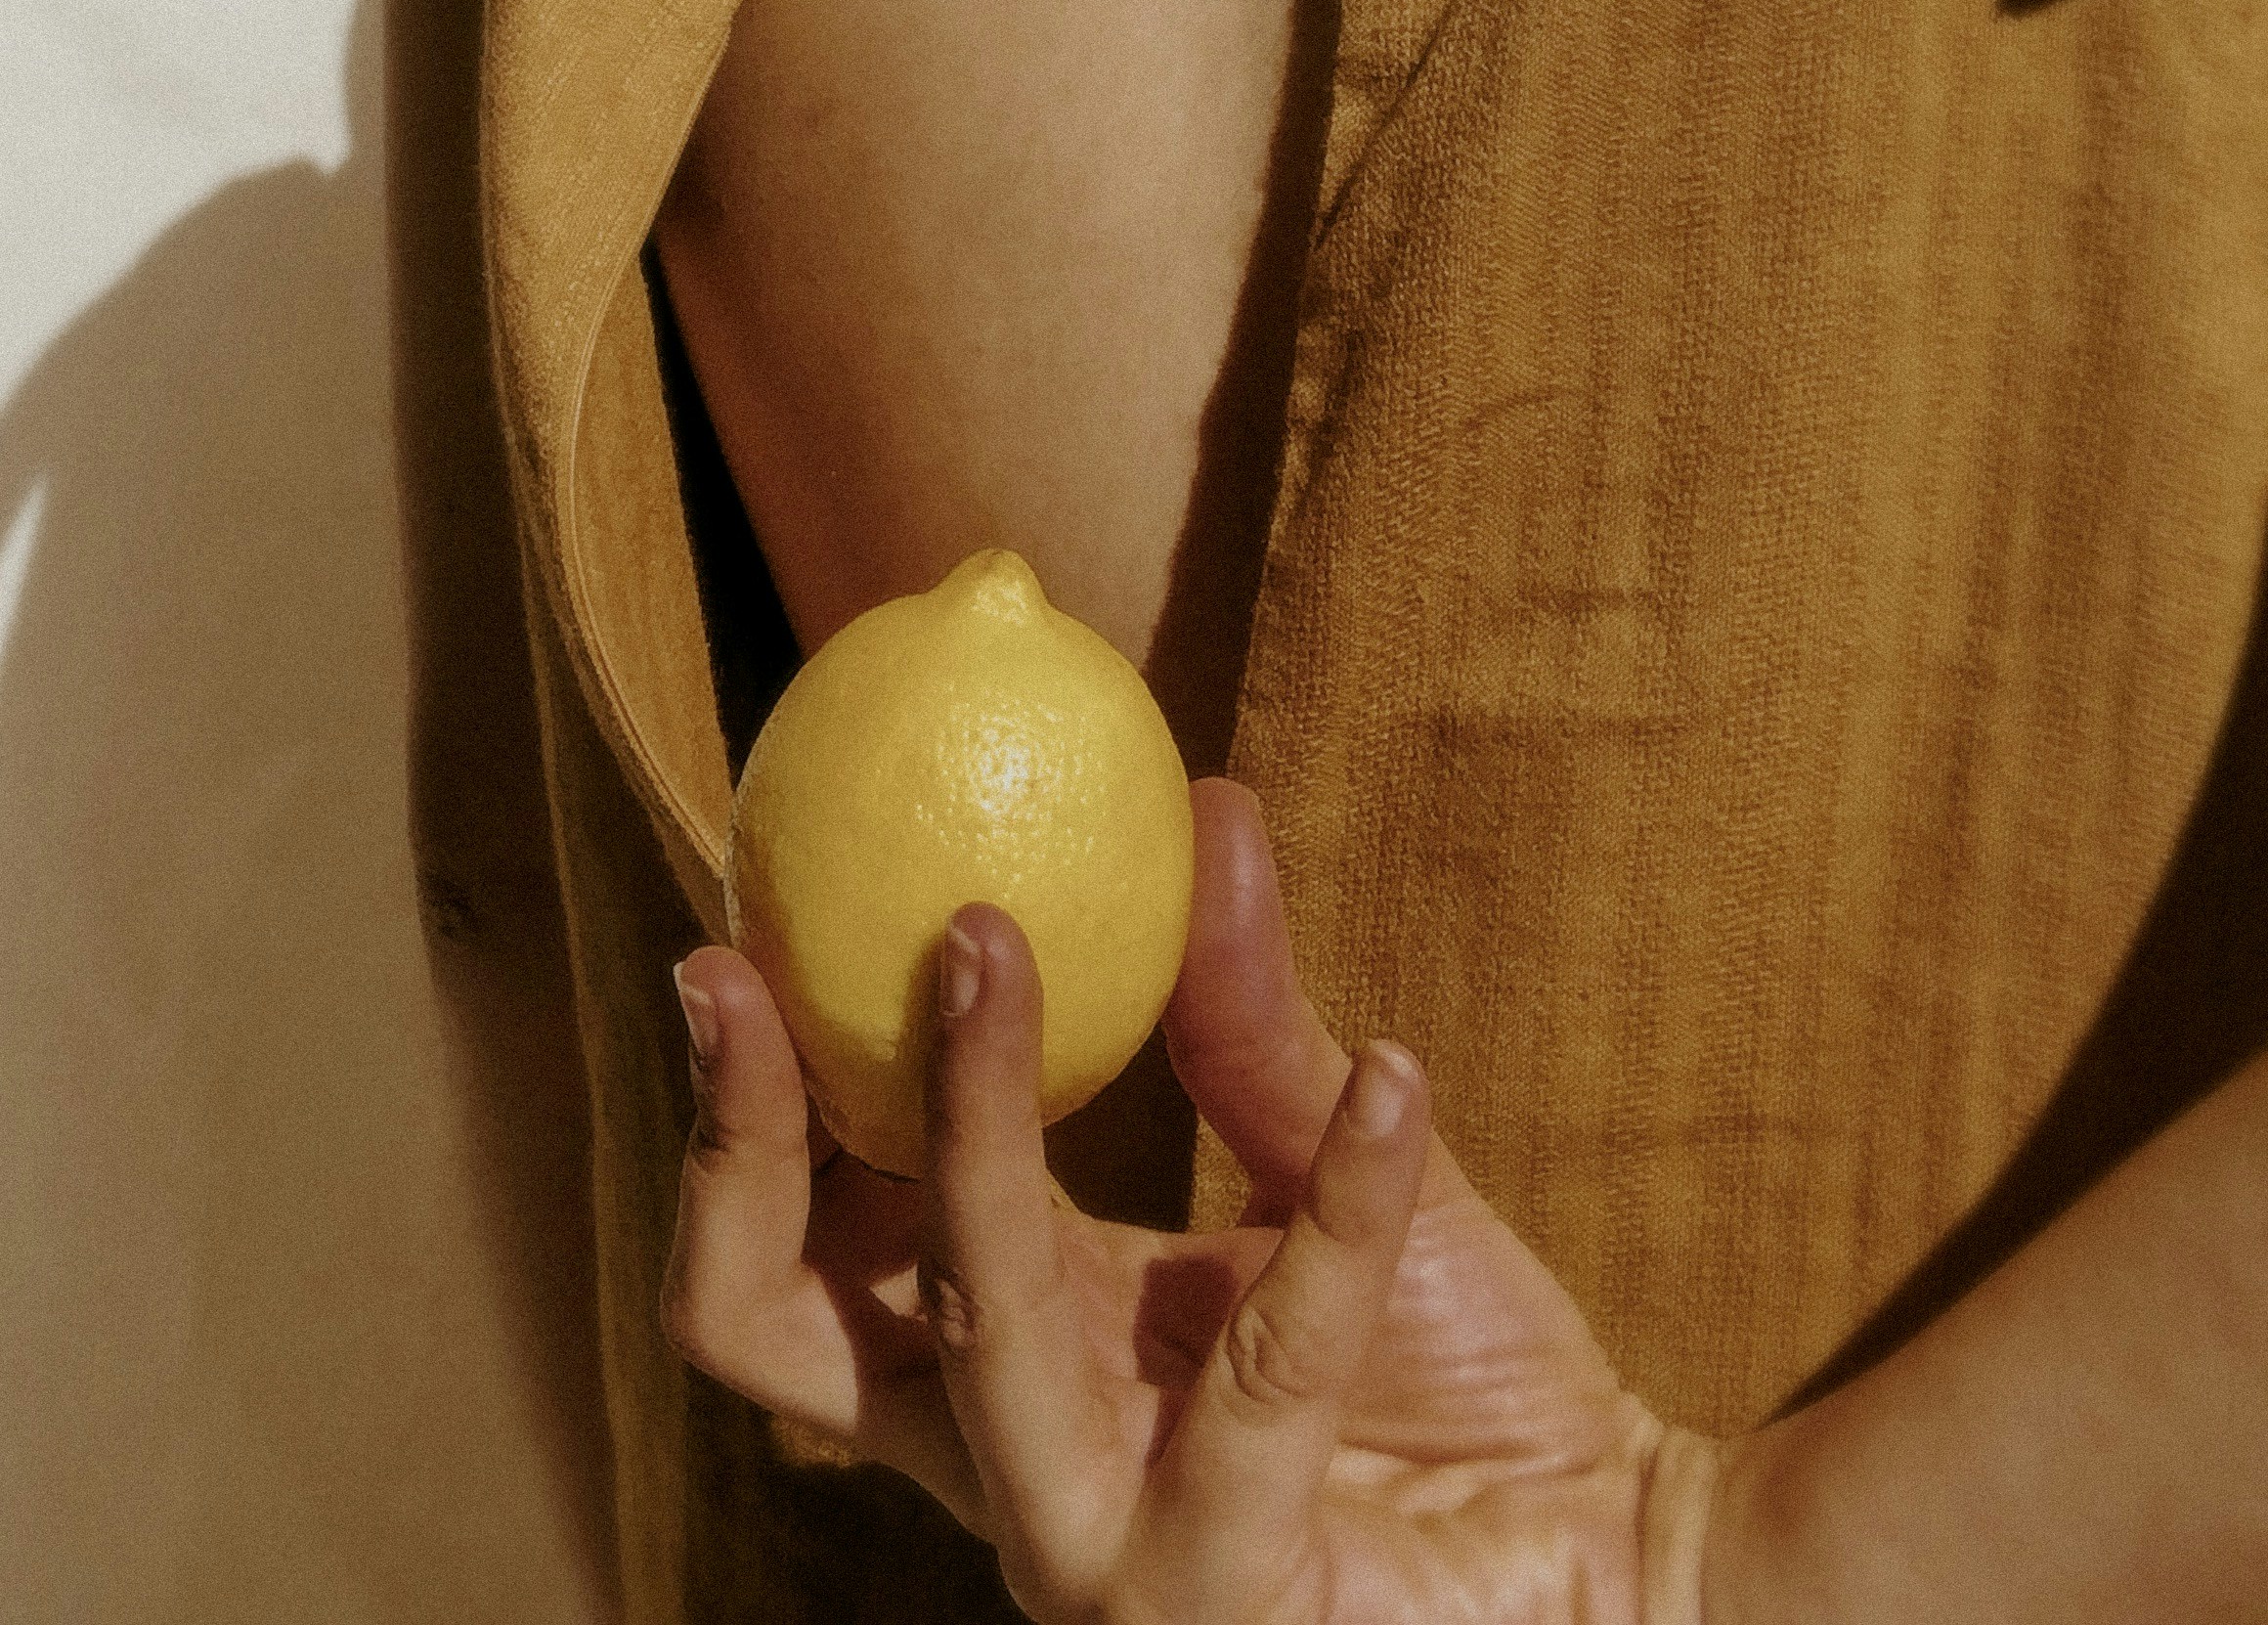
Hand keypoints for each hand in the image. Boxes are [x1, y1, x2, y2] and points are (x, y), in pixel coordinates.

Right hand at [665, 779, 1719, 1622]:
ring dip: (960, 1118)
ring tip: (984, 939)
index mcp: (1014, 1341)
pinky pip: (1270, 1356)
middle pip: (769, 1320)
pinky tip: (1404, 1075)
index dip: (744, 1094)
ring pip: (965, 1318)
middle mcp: (1011, 1448)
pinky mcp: (1226, 1591)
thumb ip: (1249, 1014)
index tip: (736, 918)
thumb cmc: (1454, 1375)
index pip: (799, 1240)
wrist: (1610, 1562)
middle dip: (735, 1137)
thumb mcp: (1323, 1152)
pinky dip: (1339, 1193)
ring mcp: (1097, 1542)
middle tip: (731, 963)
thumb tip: (1208, 803)